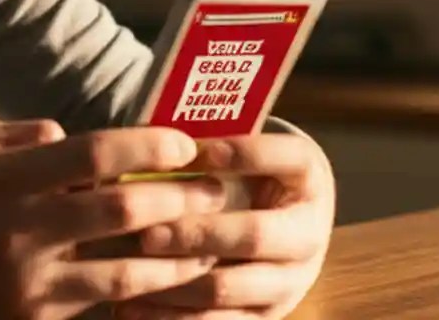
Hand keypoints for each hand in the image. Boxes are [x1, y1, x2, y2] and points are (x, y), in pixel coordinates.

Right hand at [0, 120, 232, 319]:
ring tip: (210, 243)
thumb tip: (83, 138)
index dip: (149, 144)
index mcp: (8, 177)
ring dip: (178, 256)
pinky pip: (103, 306)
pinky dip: (140, 295)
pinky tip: (168, 286)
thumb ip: (29, 136)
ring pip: (128, 270)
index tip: (183, 142)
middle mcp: (22, 229)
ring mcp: (29, 283)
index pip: (95, 152)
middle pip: (124, 210)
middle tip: (219, 188)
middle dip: (183, 197)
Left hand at [114, 133, 335, 319]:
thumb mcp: (246, 151)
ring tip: (129, 270)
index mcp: (308, 177)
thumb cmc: (248, 172)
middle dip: (197, 233)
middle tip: (147, 232)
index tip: (199, 151)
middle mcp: (309, 231)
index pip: (288, 158)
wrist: (285, 221)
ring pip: (231, 286)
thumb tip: (155, 137)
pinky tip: (131, 308)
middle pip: (256, 235)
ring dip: (176, 281)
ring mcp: (292, 279)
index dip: (246, 153)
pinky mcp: (267, 314)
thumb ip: (212, 145)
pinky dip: (173, 317)